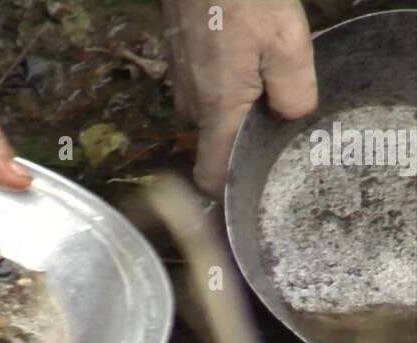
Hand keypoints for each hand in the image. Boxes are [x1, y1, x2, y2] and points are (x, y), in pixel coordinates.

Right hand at [164, 0, 317, 195]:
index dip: (226, 192)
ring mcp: (182, 83)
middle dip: (242, 135)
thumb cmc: (243, 1)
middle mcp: (193, 104)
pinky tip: (242, 54)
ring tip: (261, 73)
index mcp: (219, 109)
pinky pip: (203, 88)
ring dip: (234, 104)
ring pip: (212, 112)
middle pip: (217, 141)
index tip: (246, 192)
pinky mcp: (179, 63)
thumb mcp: (288, 44)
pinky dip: (223, 82)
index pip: (211, 174)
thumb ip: (295, 92)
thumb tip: (291, 117)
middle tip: (275, 111)